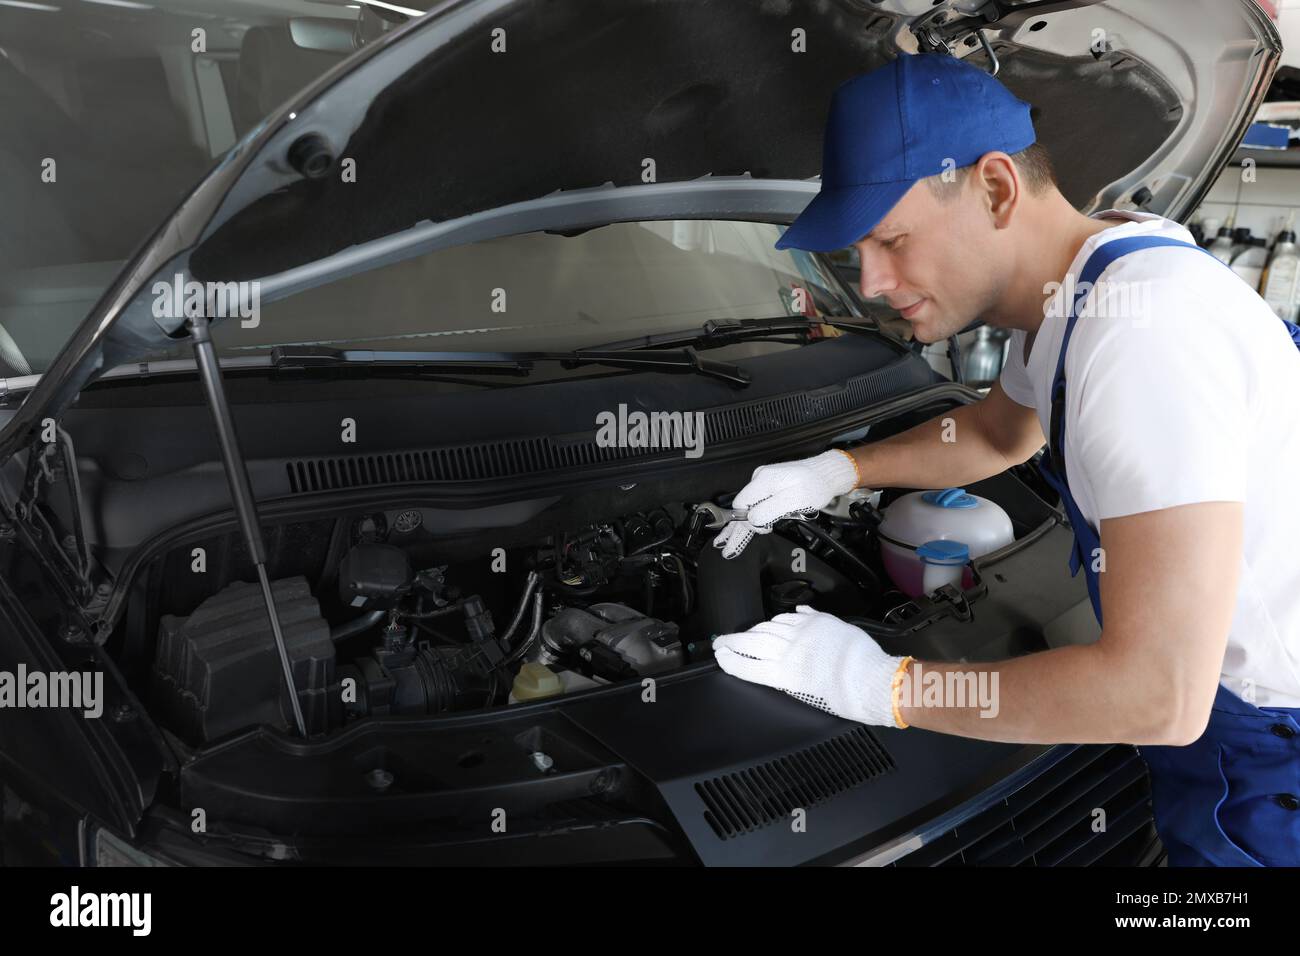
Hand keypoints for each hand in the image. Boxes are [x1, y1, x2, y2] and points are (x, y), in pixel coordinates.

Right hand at [712, 450, 859, 558]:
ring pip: (748, 506)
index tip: (758, 530)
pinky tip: (743, 526)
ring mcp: (765, 481)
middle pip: (742, 507)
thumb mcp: (794, 500)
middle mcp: (760, 479)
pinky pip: (756, 502)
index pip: (741, 504)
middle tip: (726, 547)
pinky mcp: (771, 485)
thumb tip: (752, 519)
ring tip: (729, 541)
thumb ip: (770, 510)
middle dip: (733, 528)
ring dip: (742, 524)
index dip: (746, 521)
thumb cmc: (815, 485)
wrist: (827, 473)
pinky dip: (750, 516)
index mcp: (763, 481)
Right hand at [712, 605, 904, 725]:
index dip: (730, 660)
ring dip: (755, 629)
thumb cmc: (845, 698)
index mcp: (785, 674)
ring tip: (747, 632)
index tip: (720, 656)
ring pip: (770, 626)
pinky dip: (782, 618)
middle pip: (752, 642)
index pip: (748, 665)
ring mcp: (804, 633)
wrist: (873, 681)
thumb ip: (789, 679)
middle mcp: (790, 651)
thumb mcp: (810, 695)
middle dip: (732, 642)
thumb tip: (777, 669)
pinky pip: (793, 615)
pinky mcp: (819, 621)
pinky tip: (778, 619)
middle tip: (722, 642)